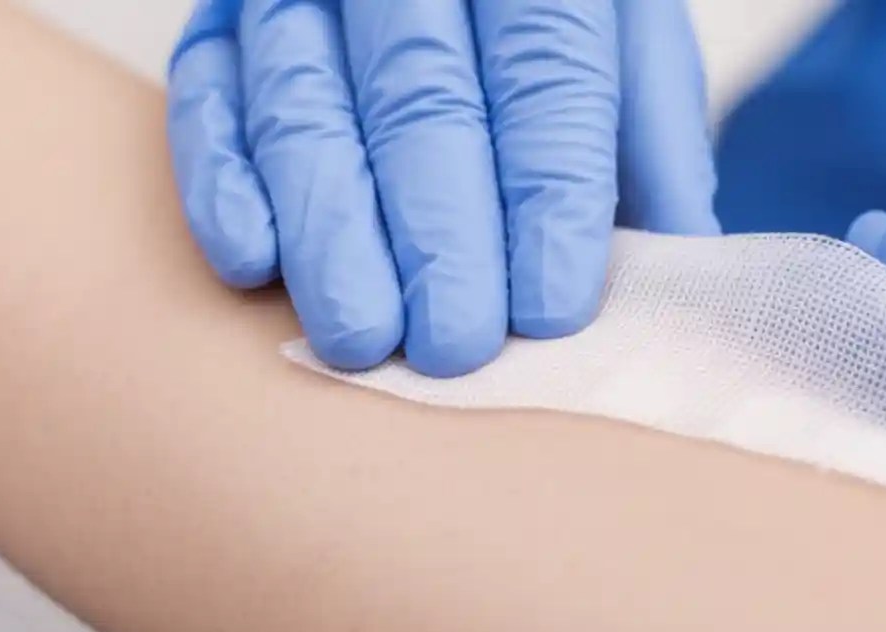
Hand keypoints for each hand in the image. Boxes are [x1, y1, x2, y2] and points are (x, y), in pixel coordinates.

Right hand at [167, 0, 718, 376]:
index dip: (549, 196)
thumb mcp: (630, 42)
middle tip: (455, 345)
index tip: (550, 310)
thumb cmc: (552, 11)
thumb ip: (648, 138)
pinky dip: (222, 180)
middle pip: (422, 101)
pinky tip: (253, 262)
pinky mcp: (224, 21)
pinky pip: (208, 93)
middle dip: (440, 236)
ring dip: (330, 232)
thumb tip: (677, 263)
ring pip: (305, 106)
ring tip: (361, 337)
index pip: (546, 75)